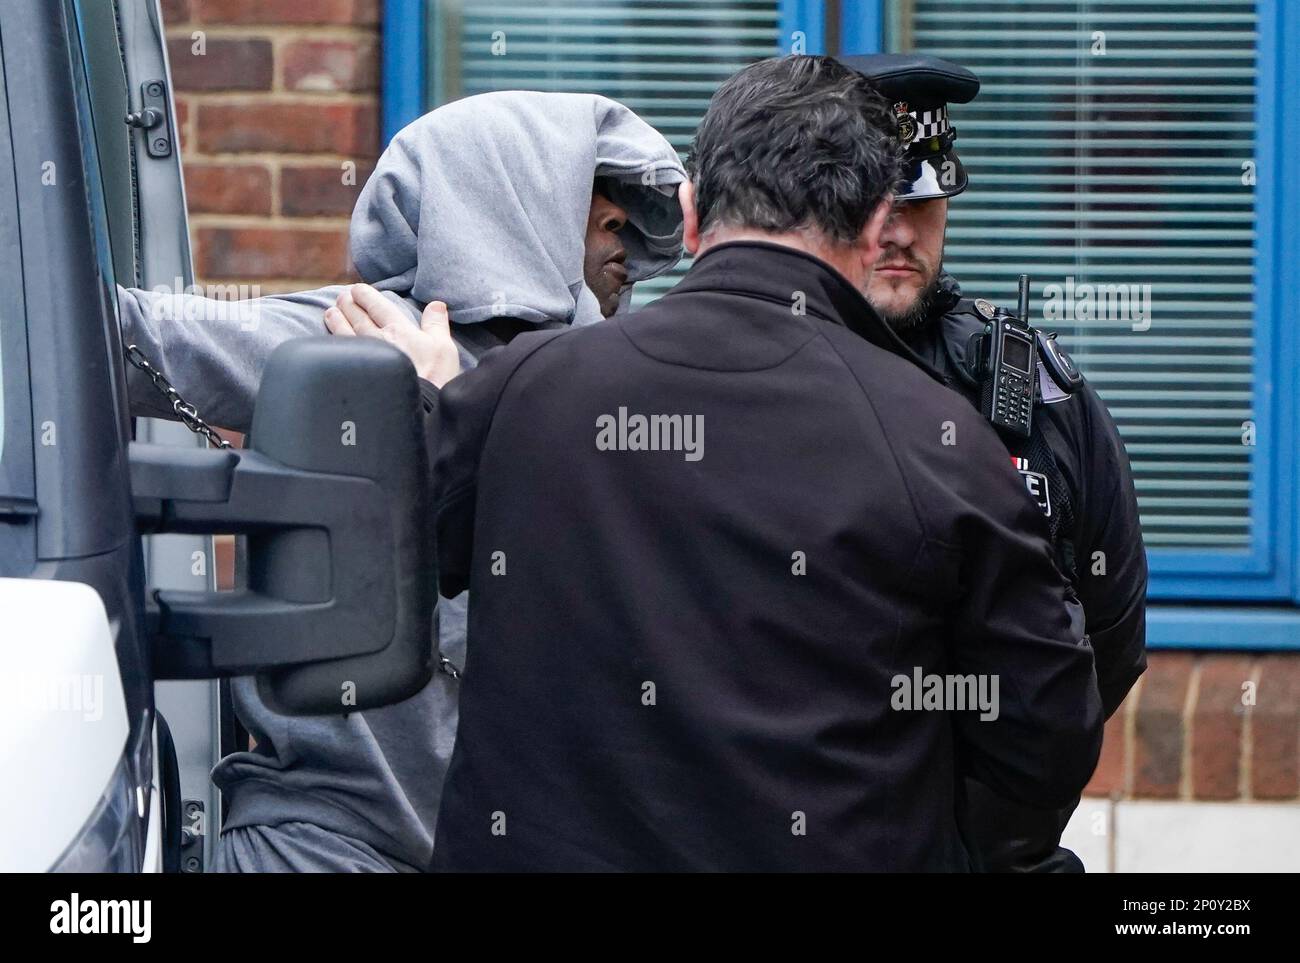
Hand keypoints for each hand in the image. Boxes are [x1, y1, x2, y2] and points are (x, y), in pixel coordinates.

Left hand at [325, 283, 461, 387]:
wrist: (418, 407)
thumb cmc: (435, 377)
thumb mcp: (444, 347)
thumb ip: (437, 324)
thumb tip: (436, 304)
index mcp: (398, 329)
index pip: (377, 305)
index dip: (365, 295)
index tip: (357, 289)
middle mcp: (377, 339)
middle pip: (358, 315)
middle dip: (349, 303)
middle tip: (342, 297)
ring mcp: (364, 356)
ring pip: (345, 331)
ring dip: (337, 319)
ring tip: (331, 311)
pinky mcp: (355, 372)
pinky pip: (340, 351)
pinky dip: (333, 340)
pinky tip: (329, 338)